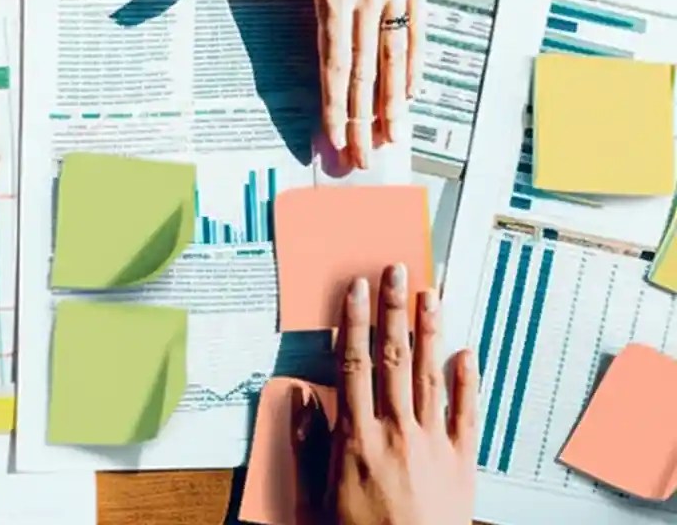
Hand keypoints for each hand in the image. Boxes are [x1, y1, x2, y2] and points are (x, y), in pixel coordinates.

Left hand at [184, 0, 426, 167]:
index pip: (334, 61)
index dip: (334, 106)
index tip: (332, 140)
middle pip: (366, 71)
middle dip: (362, 121)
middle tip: (363, 161)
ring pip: (396, 57)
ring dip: (394, 103)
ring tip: (393, 141)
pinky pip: (417, 28)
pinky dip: (415, 64)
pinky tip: (412, 93)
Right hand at [298, 264, 477, 523]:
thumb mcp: (313, 499)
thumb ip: (308, 447)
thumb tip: (302, 400)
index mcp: (355, 439)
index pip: (354, 365)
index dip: (355, 322)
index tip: (355, 289)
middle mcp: (395, 433)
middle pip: (394, 358)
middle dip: (393, 310)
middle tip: (394, 271)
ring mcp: (432, 445)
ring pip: (430, 375)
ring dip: (430, 330)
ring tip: (430, 294)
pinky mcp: (462, 463)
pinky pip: (468, 413)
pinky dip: (468, 380)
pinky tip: (467, 352)